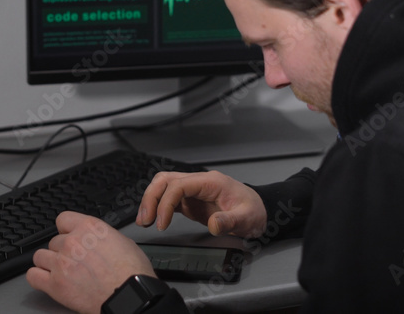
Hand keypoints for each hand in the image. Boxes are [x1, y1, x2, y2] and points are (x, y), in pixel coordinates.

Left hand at [27, 211, 155, 313]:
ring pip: (40, 256)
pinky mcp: (55, 285)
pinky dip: (38, 277)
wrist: (129, 296)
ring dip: (48, 263)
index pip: (62, 219)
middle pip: (53, 241)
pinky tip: (46, 280)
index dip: (66, 230)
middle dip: (62, 251)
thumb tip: (96, 239)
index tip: (69, 236)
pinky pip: (33, 276)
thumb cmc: (132, 273)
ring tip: (59, 271)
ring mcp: (61, 263)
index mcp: (89, 228)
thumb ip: (101, 236)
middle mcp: (72, 242)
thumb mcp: (122, 241)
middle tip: (73, 261)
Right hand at [137, 170, 266, 237]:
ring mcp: (193, 190)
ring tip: (144, 221)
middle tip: (146, 220)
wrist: (259, 211)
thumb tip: (214, 224)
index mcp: (211, 182)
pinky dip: (157, 206)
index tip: (161, 223)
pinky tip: (152, 219)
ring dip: (150, 200)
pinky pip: (168, 198)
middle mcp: (199, 182)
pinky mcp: (190, 201)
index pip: (179, 185)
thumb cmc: (253, 211)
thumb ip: (230, 221)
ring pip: (163, 186)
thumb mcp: (246, 218)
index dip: (166, 202)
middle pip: (166, 180)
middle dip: (151, 198)